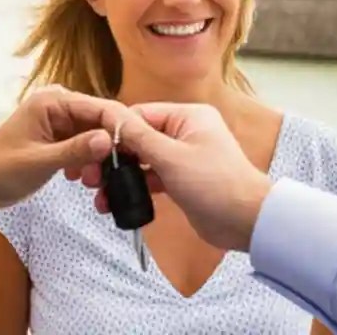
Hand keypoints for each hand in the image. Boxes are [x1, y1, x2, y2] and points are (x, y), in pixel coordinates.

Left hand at [0, 85, 128, 224]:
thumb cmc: (0, 170)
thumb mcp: (39, 161)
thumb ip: (75, 150)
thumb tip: (110, 141)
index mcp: (52, 101)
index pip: (99, 107)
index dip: (121, 126)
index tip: (140, 149)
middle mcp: (58, 105)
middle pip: (100, 120)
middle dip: (109, 146)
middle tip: (111, 173)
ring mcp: (58, 121)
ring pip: (94, 135)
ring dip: (97, 157)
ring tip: (89, 180)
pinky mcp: (58, 137)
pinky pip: (84, 145)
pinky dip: (86, 161)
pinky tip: (79, 177)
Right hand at [76, 102, 271, 252]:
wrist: (246, 222)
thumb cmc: (215, 184)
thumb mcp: (171, 157)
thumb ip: (139, 137)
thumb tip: (110, 115)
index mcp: (188, 116)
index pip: (140, 114)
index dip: (114, 130)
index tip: (90, 148)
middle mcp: (185, 132)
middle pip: (139, 137)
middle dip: (114, 156)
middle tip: (90, 176)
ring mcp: (183, 157)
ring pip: (142, 160)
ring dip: (121, 175)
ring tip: (98, 193)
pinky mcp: (181, 181)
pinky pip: (151, 178)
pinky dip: (135, 187)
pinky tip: (115, 201)